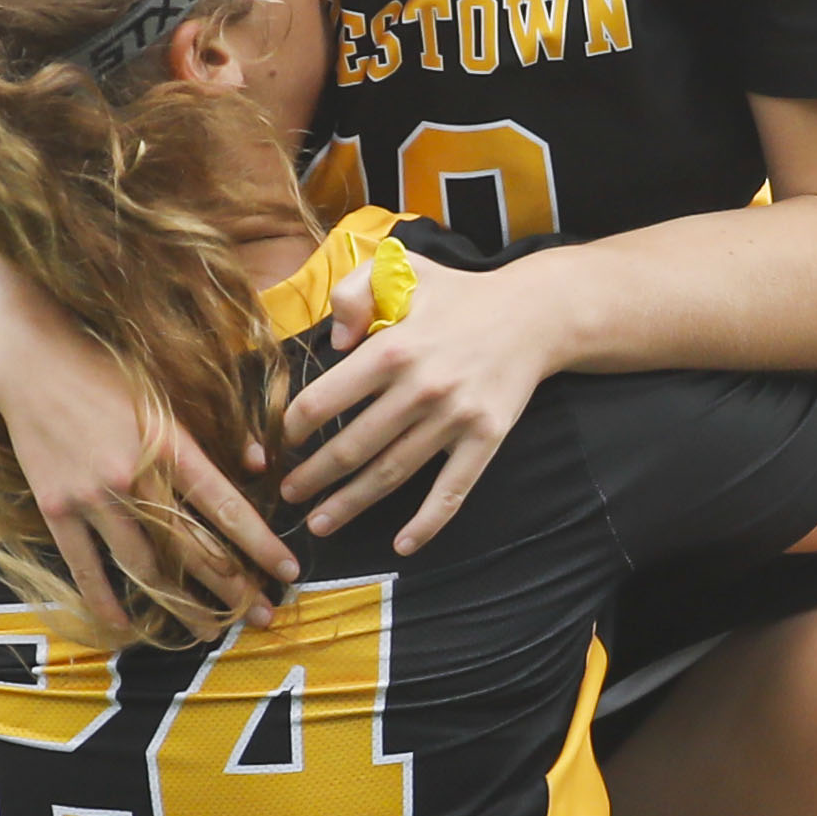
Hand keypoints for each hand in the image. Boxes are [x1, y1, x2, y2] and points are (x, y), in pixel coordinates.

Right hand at [0, 259, 297, 636]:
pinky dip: (105, 600)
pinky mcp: (56, 509)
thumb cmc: (100, 368)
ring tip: (208, 632)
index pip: (226, 505)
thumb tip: (255, 463)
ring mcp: (92, 498)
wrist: (26, 358)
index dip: (260, 543)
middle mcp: (134, 477)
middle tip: (261, 617)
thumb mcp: (163, 389)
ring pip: (146, 566)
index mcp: (168, 444)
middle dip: (232, 587)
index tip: (289, 571)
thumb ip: (208, 432)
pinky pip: (84, 567)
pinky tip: (124, 628)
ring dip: (181, 604)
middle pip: (193, 546)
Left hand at [277, 251, 556, 550]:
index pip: (326, 399)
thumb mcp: (402, 269)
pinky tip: (403, 546)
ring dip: (351, 505)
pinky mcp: (485, 439)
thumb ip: (354, 292)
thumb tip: (333, 342)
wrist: (534, 313)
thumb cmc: (458, 294)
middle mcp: (421, 387)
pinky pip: (451, 491)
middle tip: (288, 493)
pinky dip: (427, 524)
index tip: (282, 441)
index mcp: (393, 347)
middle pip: (352, 447)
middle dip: (313, 476)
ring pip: (391, 473)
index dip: (294, 426)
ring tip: (320, 523)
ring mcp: (454, 418)